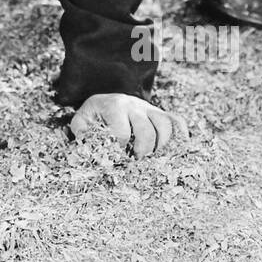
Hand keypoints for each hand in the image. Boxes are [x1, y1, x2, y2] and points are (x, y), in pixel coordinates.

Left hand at [70, 93, 187, 157]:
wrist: (108, 100)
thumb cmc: (95, 116)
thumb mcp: (83, 121)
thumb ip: (81, 134)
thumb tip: (87, 151)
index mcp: (113, 106)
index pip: (121, 132)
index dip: (120, 150)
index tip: (117, 158)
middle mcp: (134, 105)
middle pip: (146, 130)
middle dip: (142, 151)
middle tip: (136, 162)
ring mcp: (149, 109)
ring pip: (165, 124)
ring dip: (162, 146)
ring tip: (153, 159)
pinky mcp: (160, 114)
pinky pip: (176, 121)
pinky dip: (180, 135)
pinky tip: (177, 149)